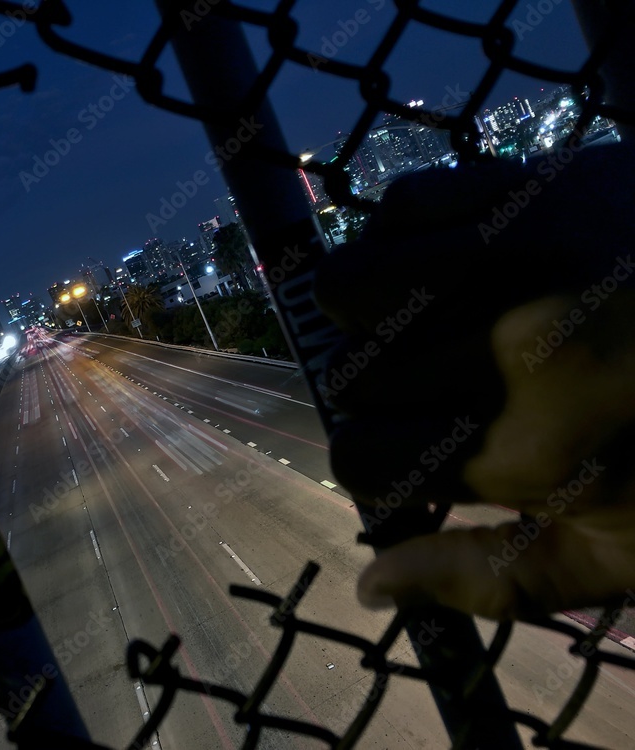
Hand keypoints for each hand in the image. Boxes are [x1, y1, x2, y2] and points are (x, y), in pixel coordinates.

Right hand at [314, 141, 634, 618]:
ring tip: (421, 323)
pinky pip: (403, 203)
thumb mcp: (625, 555)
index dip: (377, 465)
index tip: (416, 457)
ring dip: (368, 314)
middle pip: (352, 376)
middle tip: (436, 393)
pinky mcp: (539, 183)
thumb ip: (488, 580)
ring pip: (350, 284)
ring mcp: (522, 255)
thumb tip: (368, 586)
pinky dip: (400, 236)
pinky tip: (445, 264)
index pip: (359, 457)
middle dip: (383, 395)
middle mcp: (511, 350)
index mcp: (532, 451)